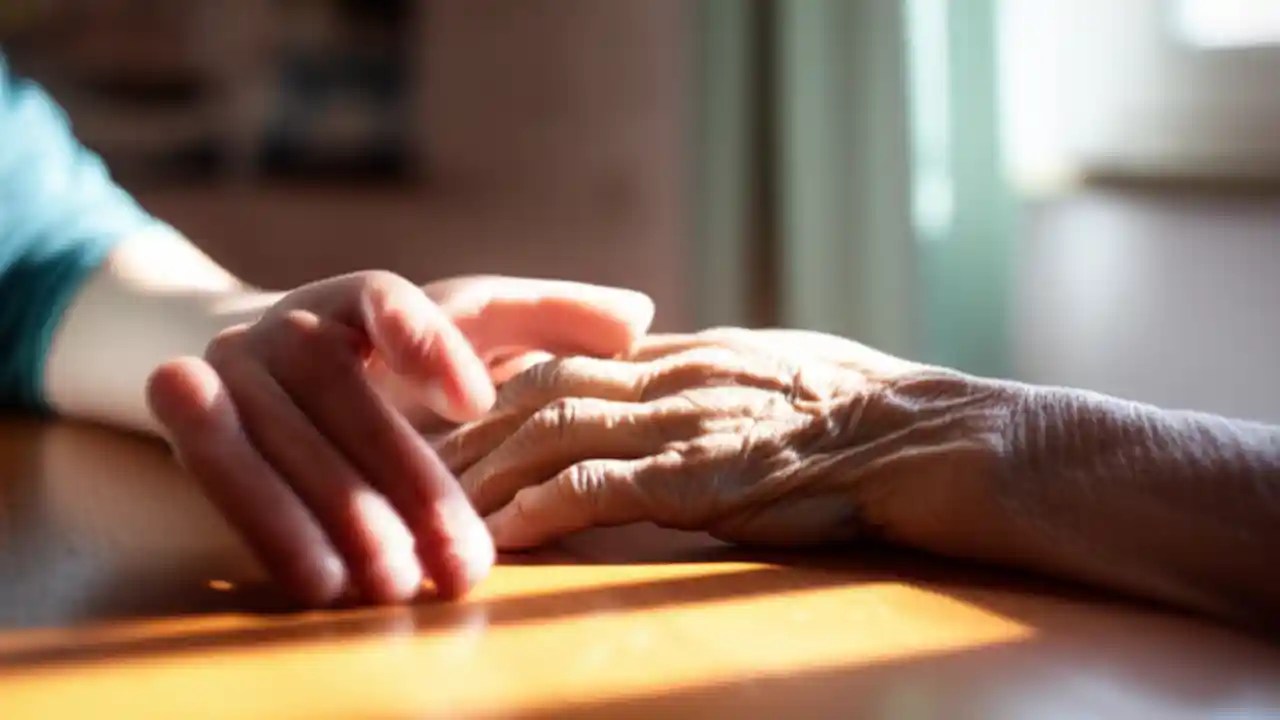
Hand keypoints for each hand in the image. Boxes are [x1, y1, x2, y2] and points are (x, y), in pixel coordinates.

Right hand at [147, 271, 652, 606]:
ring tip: (393, 584)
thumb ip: (551, 321)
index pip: (388, 297)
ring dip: (326, 514)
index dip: (424, 343)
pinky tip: (318, 581)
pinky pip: (214, 469)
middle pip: (333, 385)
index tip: (475, 400)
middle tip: (463, 559)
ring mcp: (227, 366)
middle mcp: (288, 322)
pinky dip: (262, 522)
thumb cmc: (396, 351)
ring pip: (268, 433)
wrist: (270, 367)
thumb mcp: (473, 328)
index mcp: (360, 294)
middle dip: (397, 476)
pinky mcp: (191, 421)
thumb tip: (640, 317)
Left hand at [439, 328, 1011, 549]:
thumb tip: (673, 390)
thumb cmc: (871, 415)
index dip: (496, 387)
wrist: (932, 439)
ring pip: (549, 431)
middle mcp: (671, 374)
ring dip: (482, 469)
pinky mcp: (700, 476)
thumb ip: (714, 380)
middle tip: (405, 459)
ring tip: (430, 501)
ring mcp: (682, 423)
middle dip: (465, 426)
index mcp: (686, 352)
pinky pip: (597, 486)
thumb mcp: (780, 373)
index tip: (449, 417)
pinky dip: (538, 509)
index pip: (566, 358)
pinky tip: (501, 535)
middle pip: (535, 388)